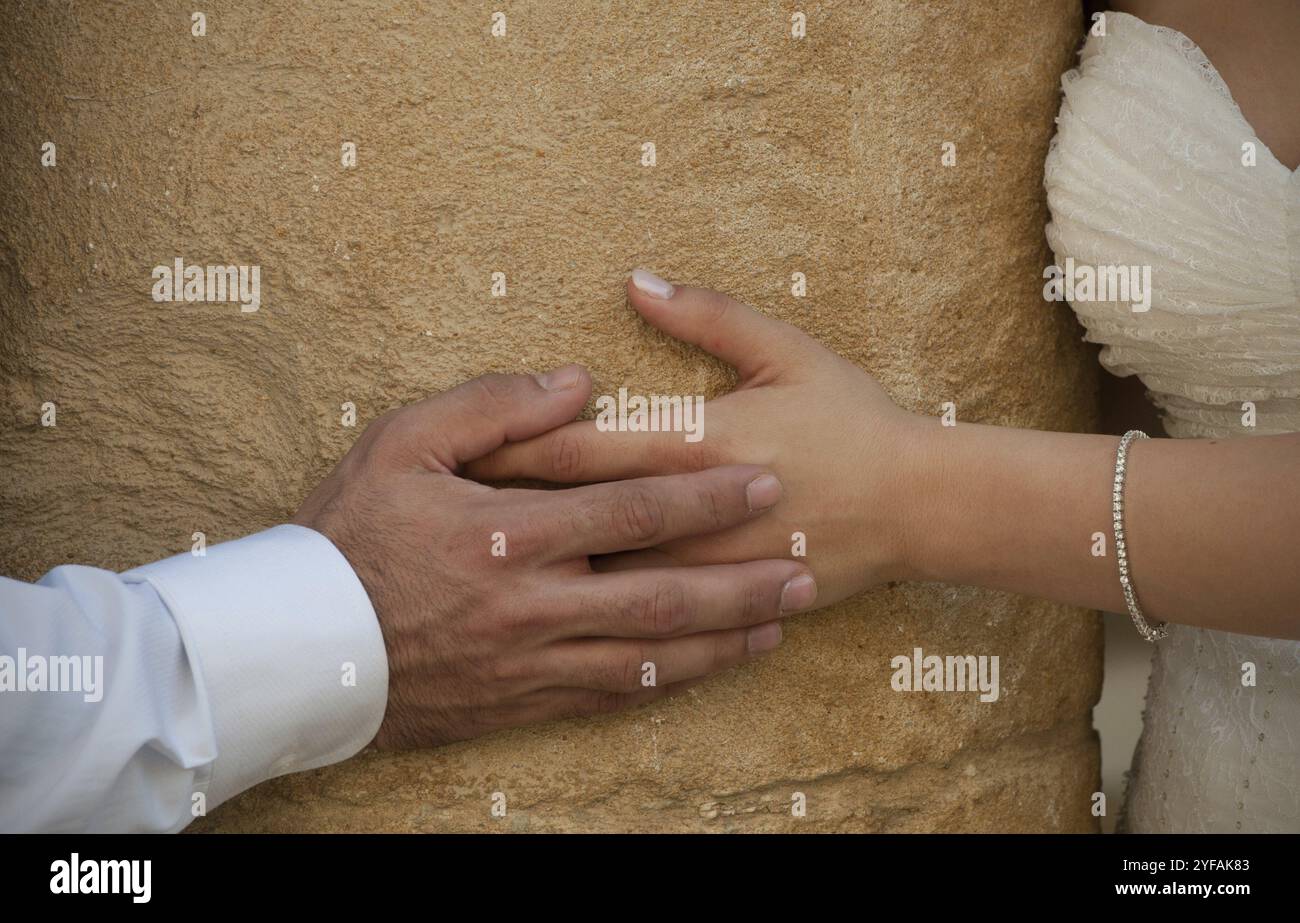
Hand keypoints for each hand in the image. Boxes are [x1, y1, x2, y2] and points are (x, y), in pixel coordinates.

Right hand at [293, 365, 815, 748]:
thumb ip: (495, 406)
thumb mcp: (402, 442)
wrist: (295, 645)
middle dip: (742, 580)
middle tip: (805, 565)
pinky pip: (608, 697)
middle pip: (663, 594)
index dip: (706, 497)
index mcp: (510, 533)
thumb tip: (580, 381)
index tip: (764, 480)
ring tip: (781, 623)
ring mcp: (530, 661)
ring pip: (649, 656)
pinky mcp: (519, 701)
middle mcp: (533, 604)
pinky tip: (706, 669)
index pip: (632, 510)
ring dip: (722, 641)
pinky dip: (665, 683)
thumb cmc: (347, 533)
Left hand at [468, 273, 925, 606]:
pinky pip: (647, 620)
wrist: (920, 505)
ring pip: (599, 579)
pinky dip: (595, 617)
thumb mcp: (786, 350)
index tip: (450, 456)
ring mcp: (704, 568)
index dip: (507, 450)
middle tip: (432, 524)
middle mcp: (686, 514)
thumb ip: (707, 316)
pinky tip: (551, 621)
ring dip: (538, 575)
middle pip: (572, 519)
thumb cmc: (850, 420)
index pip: (575, 448)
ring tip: (470, 580)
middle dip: (501, 519)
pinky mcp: (721, 604)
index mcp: (692, 441)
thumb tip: (636, 281)